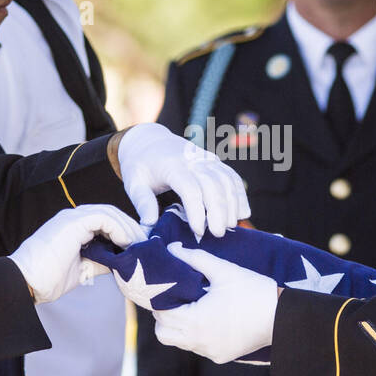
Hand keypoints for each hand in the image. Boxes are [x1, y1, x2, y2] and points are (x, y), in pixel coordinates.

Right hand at [11, 205, 145, 303]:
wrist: (25, 282)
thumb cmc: (48, 279)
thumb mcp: (84, 269)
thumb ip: (102, 260)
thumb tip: (123, 261)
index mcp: (74, 226)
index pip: (107, 220)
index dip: (126, 230)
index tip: (140, 247)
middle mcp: (73, 217)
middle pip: (111, 213)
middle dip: (131, 227)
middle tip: (146, 244)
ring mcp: (72, 217)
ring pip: (109, 212)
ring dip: (128, 228)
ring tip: (139, 245)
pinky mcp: (72, 222)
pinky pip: (103, 218)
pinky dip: (118, 229)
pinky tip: (126, 244)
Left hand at [117, 123, 249, 237]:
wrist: (150, 141)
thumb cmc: (140, 167)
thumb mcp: (133, 183)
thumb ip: (142, 203)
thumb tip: (150, 225)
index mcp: (171, 165)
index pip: (190, 188)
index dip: (197, 211)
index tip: (197, 231)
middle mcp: (192, 159)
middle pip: (213, 184)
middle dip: (219, 210)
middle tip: (217, 234)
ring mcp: (206, 159)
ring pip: (226, 180)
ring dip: (232, 204)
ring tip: (230, 227)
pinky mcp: (214, 162)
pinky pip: (232, 176)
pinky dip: (239, 194)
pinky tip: (242, 213)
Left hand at [151, 242, 276, 362]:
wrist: (284, 316)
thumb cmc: (253, 290)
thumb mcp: (223, 270)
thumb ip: (194, 258)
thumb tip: (172, 249)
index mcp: (195, 320)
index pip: (161, 314)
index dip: (161, 300)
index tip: (169, 288)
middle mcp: (199, 341)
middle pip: (164, 334)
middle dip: (166, 317)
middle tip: (179, 299)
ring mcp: (210, 351)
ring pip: (181, 342)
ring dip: (181, 327)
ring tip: (195, 307)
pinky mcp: (221, 356)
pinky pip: (199, 347)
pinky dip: (198, 335)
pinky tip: (212, 319)